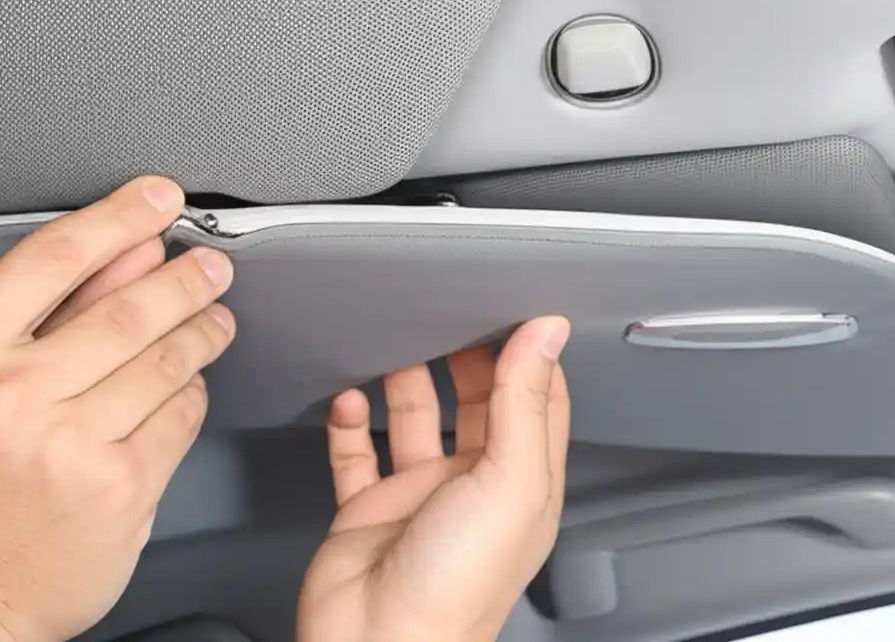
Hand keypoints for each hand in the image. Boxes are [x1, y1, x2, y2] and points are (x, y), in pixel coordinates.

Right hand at [0, 177, 231, 640]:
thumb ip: (36, 309)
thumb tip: (124, 248)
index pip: (56, 257)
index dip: (121, 217)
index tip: (159, 199)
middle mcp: (10, 395)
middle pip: (129, 307)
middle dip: (186, 278)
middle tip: (211, 267)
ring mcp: (69, 446)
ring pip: (167, 361)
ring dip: (203, 330)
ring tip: (214, 319)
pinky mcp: (120, 490)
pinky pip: (181, 417)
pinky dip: (194, 393)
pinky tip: (191, 384)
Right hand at [297, 317, 571, 641]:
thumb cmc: (455, 587)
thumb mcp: (508, 483)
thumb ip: (524, 403)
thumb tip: (546, 333)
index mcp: (522, 482)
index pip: (538, 401)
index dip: (531, 354)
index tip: (515, 308)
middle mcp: (473, 485)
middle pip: (475, 401)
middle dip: (464, 355)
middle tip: (447, 312)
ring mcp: (419, 495)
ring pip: (413, 417)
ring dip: (404, 379)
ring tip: (393, 340)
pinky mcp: (368, 509)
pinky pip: (356, 452)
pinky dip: (349, 422)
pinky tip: (348, 399)